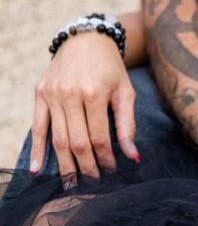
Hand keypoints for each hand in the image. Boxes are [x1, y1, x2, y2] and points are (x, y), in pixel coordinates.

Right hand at [31, 33, 138, 177]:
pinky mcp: (39, 94)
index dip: (106, 159)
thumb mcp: (126, 93)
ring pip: (58, 139)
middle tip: (94, 185)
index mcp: (93, 93)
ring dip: (65, 165)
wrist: (86, 39)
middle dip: (86, 167)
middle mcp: (69, 94)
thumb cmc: (111, 70)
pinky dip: (36, 150)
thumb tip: (133, 157)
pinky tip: (37, 170)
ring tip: (72, 184)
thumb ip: (127, 125)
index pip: (99, 138)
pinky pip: (37, 127)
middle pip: (77, 142)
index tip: (112, 172)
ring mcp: (51, 94)